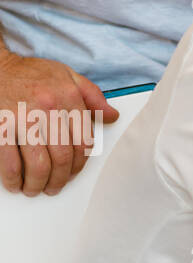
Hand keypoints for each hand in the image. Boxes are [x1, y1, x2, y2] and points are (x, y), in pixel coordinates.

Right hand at [0, 50, 118, 195]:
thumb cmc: (32, 73)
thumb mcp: (68, 75)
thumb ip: (93, 96)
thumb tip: (113, 116)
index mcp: (68, 97)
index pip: (83, 140)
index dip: (80, 163)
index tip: (74, 172)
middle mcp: (48, 109)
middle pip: (62, 156)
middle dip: (60, 179)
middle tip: (55, 186)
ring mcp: (22, 120)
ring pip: (38, 164)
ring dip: (38, 184)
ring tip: (36, 189)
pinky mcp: (0, 129)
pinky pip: (9, 163)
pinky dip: (14, 179)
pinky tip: (16, 184)